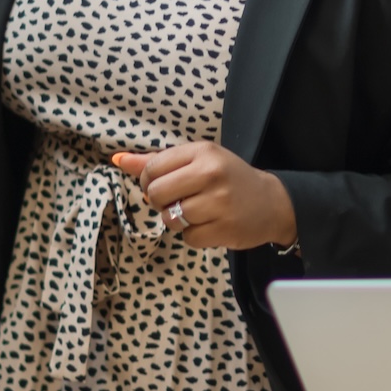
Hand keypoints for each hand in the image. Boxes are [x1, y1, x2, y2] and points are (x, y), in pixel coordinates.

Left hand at [112, 143, 297, 250]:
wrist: (272, 202)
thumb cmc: (228, 178)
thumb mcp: (197, 160)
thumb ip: (157, 161)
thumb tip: (117, 160)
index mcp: (202, 152)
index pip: (152, 169)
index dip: (148, 182)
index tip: (162, 186)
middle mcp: (211, 173)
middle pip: (157, 194)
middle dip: (160, 203)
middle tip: (176, 202)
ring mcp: (219, 202)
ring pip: (170, 218)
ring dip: (176, 221)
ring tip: (196, 213)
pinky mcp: (225, 228)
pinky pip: (188, 238)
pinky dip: (193, 235)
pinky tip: (209, 225)